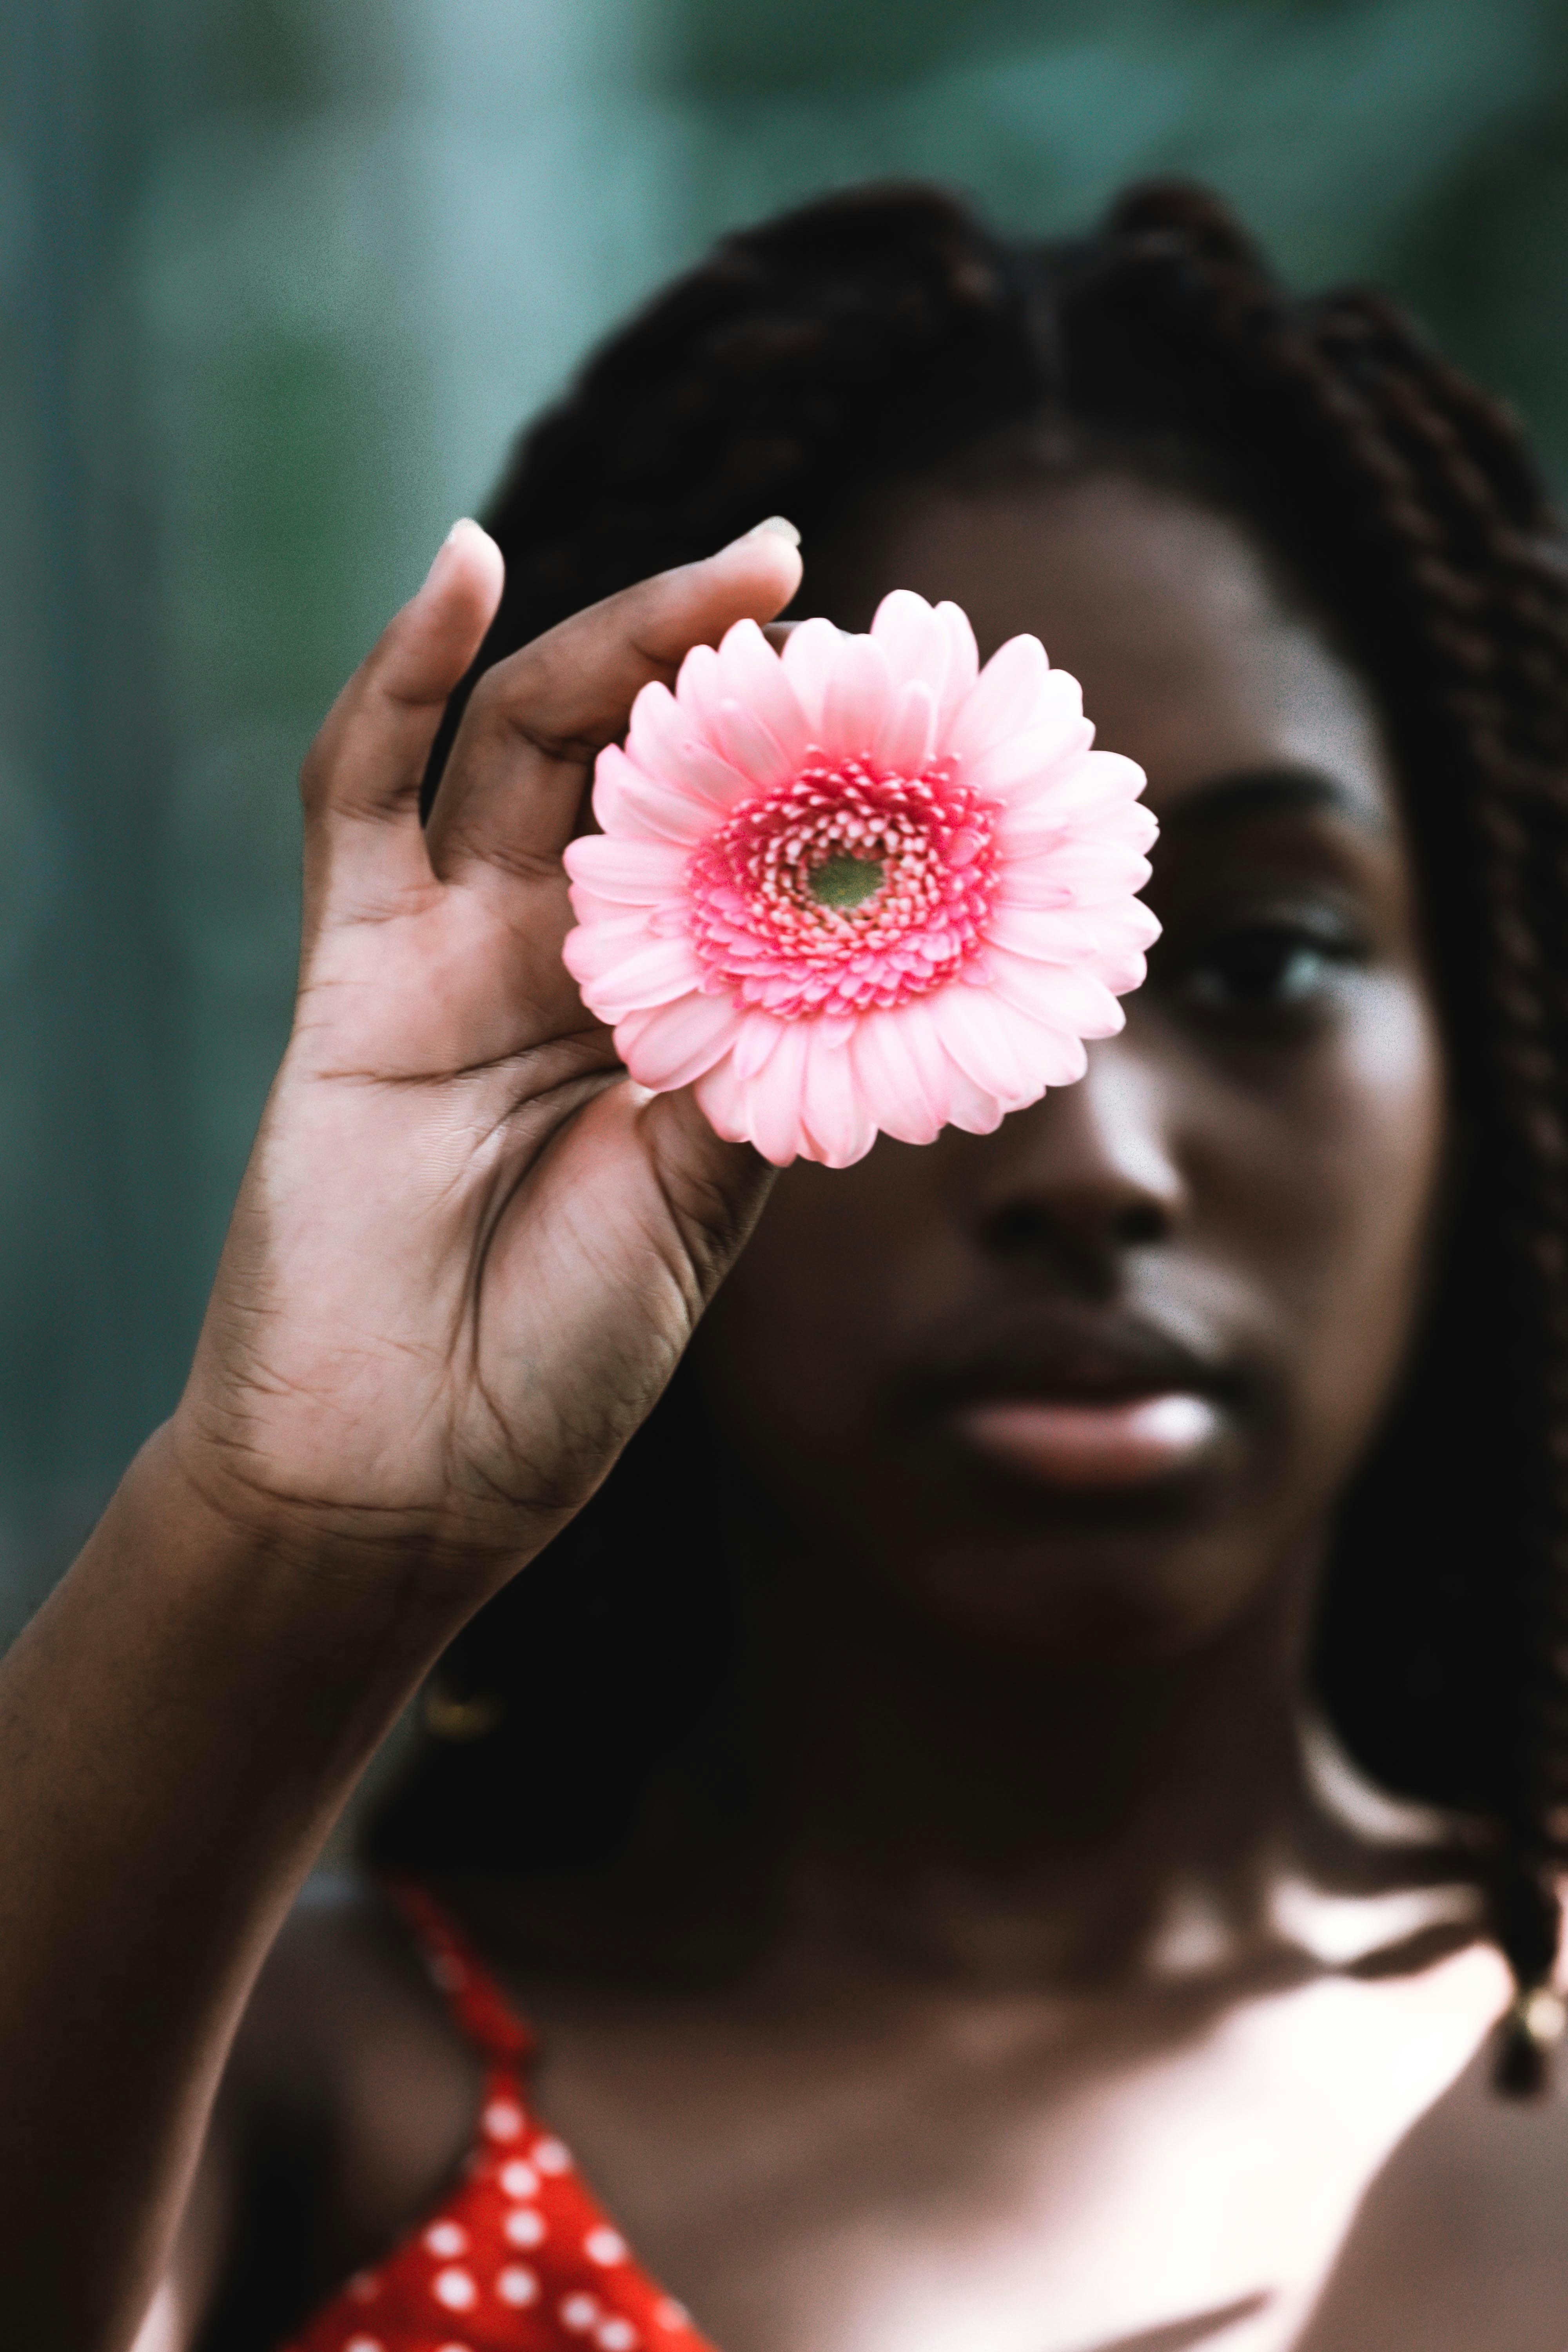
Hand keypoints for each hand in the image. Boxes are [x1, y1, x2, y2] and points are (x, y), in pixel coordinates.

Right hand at [170, 518, 802, 1587]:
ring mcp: (458, 949)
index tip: (924, 712)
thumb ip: (766, 1056)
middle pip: (650, 771)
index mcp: (674, 1020)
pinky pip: (363, 787)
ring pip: (535, 742)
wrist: (409, 1466)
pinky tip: (465, 563)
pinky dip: (402, 670)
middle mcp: (572, 963)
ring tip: (739, 572)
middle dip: (740, 678)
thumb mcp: (708, 1195)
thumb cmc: (566, 1353)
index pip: (752, 851)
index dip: (826, 775)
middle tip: (838, 606)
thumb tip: (876, 926)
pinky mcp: (354, 960)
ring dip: (627, 640)